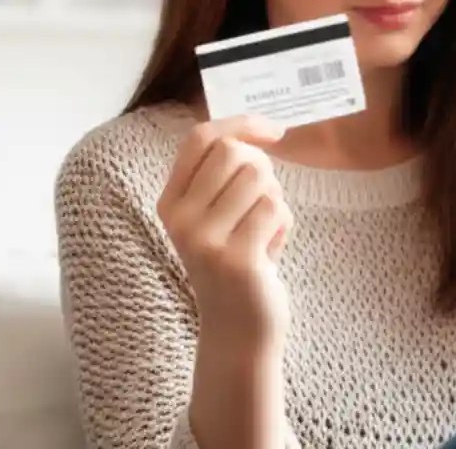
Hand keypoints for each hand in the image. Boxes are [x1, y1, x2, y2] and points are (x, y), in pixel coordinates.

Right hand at [157, 114, 293, 346]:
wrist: (238, 330)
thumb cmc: (237, 262)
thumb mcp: (219, 216)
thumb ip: (226, 176)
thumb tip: (258, 129)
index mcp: (172, 202)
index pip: (200, 138)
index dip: (240, 124)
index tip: (272, 132)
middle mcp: (180, 219)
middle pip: (234, 152)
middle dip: (264, 168)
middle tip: (265, 202)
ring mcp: (205, 240)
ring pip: (259, 178)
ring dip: (275, 200)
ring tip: (264, 232)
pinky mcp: (235, 258)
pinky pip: (274, 208)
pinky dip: (284, 224)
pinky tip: (270, 251)